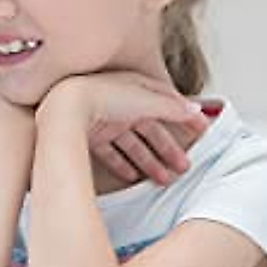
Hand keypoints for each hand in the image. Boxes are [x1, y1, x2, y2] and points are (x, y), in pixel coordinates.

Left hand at [40, 72, 212, 187]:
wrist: (64, 107)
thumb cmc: (101, 95)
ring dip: (149, 161)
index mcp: (135, 88)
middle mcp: (120, 102)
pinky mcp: (89, 135)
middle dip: (168, 148)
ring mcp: (104, 119)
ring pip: (132, 143)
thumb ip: (173, 108)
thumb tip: (196, 111)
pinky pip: (111, 152)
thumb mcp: (146, 100)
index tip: (201, 131)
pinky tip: (132, 177)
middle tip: (183, 166)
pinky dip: (122, 164)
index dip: (184, 117)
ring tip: (163, 179)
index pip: (166, 102)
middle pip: (150, 128)